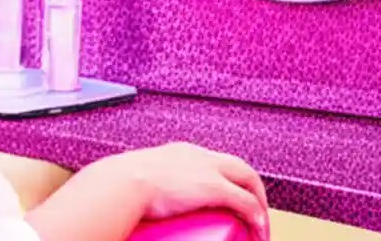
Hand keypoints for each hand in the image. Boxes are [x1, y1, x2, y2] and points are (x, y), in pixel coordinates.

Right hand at [97, 142, 269, 239]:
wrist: (121, 183)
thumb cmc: (121, 185)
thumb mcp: (138, 180)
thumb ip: (143, 188)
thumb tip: (138, 207)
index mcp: (182, 152)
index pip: (216, 161)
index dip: (228, 178)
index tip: (229, 197)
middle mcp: (200, 155)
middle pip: (240, 168)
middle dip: (252, 189)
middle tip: (254, 211)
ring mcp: (208, 170)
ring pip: (249, 181)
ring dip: (259, 202)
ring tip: (259, 223)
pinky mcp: (213, 187)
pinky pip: (247, 202)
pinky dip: (257, 215)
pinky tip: (259, 229)